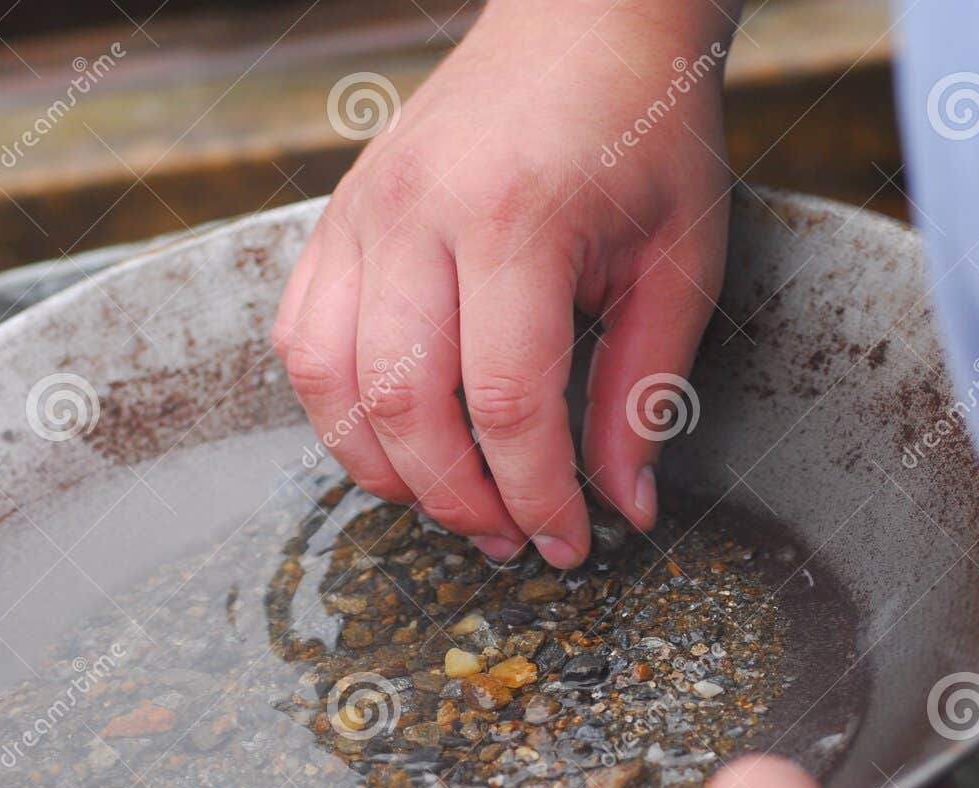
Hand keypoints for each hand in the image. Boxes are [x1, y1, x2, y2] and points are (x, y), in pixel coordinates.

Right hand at [273, 0, 736, 566]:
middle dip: (459, 501)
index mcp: (517, 218)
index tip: (568, 544)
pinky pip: (300, 338)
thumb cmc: (645, 136)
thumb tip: (626, 506)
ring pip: (330, 382)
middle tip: (510, 539)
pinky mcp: (336, 218)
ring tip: (452, 501)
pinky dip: (337, 409)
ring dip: (386, 469)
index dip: (536, 496)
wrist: (585, 24)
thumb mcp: (679, 264)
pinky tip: (396, 436)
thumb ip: (644, 391)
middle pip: (405, 405)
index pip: (508, 402)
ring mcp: (363, 212)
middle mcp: (420, 214)